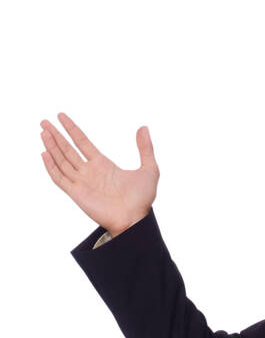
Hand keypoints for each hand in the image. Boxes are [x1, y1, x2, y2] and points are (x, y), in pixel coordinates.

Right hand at [39, 112, 158, 236]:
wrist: (135, 221)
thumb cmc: (143, 200)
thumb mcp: (149, 170)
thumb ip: (146, 149)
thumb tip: (144, 127)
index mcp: (103, 165)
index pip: (82, 142)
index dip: (71, 129)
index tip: (61, 116)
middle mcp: (90, 172)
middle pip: (68, 150)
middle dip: (56, 135)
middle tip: (44, 121)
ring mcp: (82, 183)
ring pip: (62, 161)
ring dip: (52, 146)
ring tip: (43, 131)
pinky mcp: (77, 194)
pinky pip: (60, 179)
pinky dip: (51, 167)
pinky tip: (44, 154)